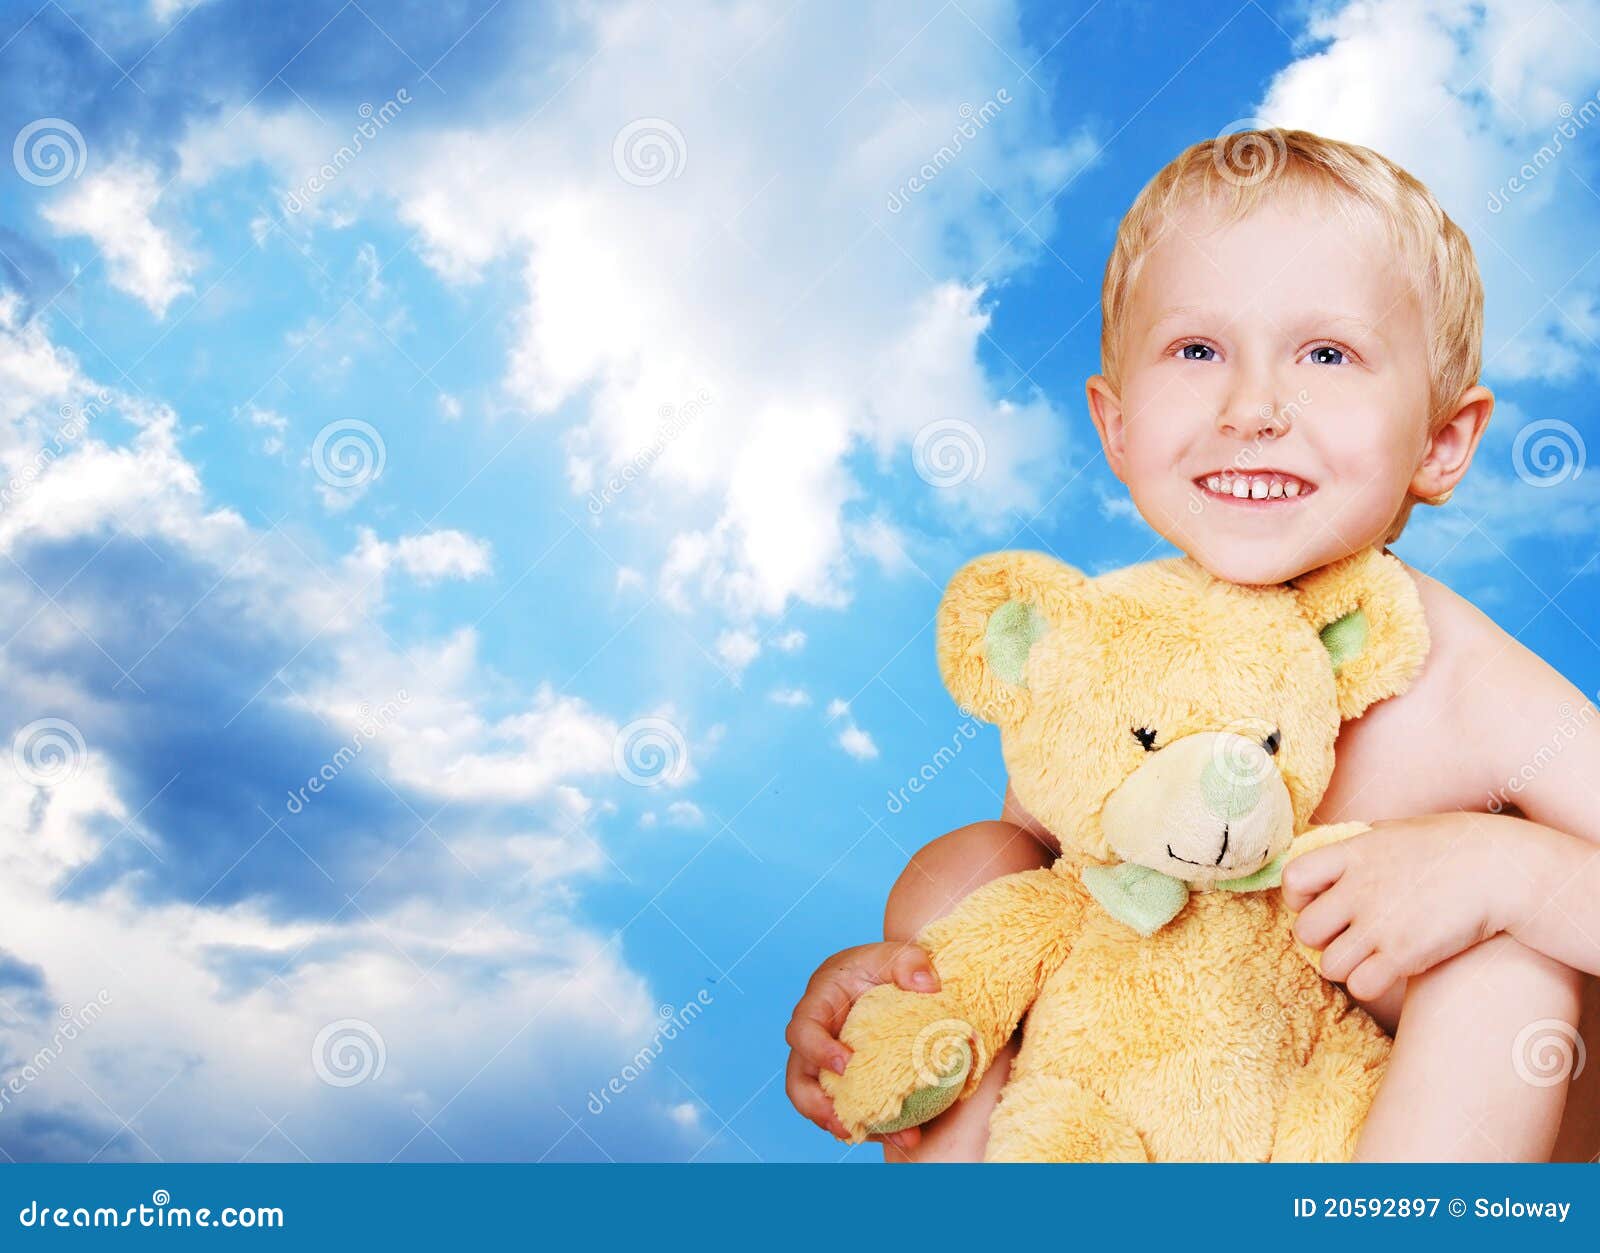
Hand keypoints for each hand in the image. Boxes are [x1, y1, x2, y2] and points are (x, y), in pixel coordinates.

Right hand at [784, 940, 939, 1147]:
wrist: (886, 981)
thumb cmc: (882, 965)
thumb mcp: (895, 953)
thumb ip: (911, 962)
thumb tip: (927, 985)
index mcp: (818, 1004)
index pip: (801, 1029)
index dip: (816, 1050)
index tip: (846, 1063)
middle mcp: (815, 1039)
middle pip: (796, 1079)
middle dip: (815, 1106)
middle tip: (845, 1123)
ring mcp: (825, 1065)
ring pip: (818, 1103)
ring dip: (844, 1125)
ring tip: (880, 1138)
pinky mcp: (844, 1082)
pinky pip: (847, 1108)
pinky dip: (869, 1125)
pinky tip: (902, 1135)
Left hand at [1281, 813, 1521, 1001]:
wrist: (1501, 869)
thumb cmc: (1451, 847)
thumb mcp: (1395, 831)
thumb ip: (1358, 846)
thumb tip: (1329, 852)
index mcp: (1353, 853)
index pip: (1293, 878)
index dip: (1298, 897)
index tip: (1318, 902)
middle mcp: (1359, 888)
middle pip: (1304, 930)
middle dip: (1321, 939)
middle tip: (1345, 936)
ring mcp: (1380, 923)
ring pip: (1328, 965)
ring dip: (1344, 966)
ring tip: (1367, 956)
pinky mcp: (1404, 954)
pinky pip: (1360, 986)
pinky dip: (1368, 985)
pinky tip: (1385, 973)